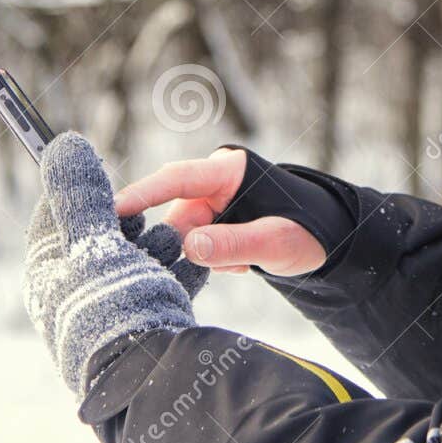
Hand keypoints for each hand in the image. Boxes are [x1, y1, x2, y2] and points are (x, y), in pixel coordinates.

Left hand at [23, 132, 196, 404]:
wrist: (150, 378)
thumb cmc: (113, 308)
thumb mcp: (91, 241)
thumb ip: (79, 193)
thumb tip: (61, 145)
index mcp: (49, 272)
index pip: (58, 213)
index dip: (85, 191)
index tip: (110, 183)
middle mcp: (75, 293)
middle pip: (107, 234)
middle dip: (134, 222)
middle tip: (142, 224)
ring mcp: (111, 309)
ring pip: (139, 258)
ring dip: (162, 245)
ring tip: (174, 246)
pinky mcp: (144, 325)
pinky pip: (165, 286)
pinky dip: (182, 274)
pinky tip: (196, 265)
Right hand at [114, 147, 326, 277]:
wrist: (330, 240)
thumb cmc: (308, 232)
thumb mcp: (276, 242)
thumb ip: (234, 244)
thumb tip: (188, 247)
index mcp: (228, 171)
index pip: (176, 179)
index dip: (142, 194)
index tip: (111, 209)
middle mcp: (214, 183)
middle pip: (173, 214)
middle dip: (173, 244)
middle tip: (160, 271)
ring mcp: (212, 204)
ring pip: (182, 235)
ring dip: (196, 258)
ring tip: (232, 267)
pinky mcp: (213, 225)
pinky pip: (195, 246)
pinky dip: (209, 262)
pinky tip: (238, 267)